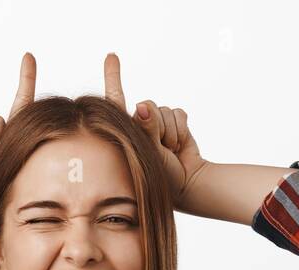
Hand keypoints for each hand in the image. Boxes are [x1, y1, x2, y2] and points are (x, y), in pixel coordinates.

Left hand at [102, 52, 208, 208]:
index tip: (111, 56)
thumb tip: (142, 105)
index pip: (116, 99)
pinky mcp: (174, 123)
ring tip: (170, 151)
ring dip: (170, 131)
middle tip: (160, 149)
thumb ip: (146, 128)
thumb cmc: (161, 175)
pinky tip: (179, 145)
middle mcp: (140, 124)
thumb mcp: (149, 153)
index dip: (113, 76)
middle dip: (157, 126)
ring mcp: (157, 124)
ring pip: (164, 110)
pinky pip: (178, 113)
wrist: (187, 183)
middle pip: (147, 106)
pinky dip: (181, 128)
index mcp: (126, 131)